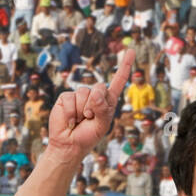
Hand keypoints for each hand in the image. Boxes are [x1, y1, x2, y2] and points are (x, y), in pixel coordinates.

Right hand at [45, 47, 133, 166]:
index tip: (130, 50)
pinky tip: (70, 121)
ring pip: (84, 93)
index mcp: (108, 101)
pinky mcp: (66, 98)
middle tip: (89, 119)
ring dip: (82, 110)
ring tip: (79, 120)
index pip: (118, 81)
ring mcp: (80, 96)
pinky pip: (70, 99)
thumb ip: (103, 110)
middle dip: (95, 105)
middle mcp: (94, 95)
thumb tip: (96, 94)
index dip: (124, 66)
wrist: (69, 144)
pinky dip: (70, 112)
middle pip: (99, 88)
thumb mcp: (102, 126)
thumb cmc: (88, 136)